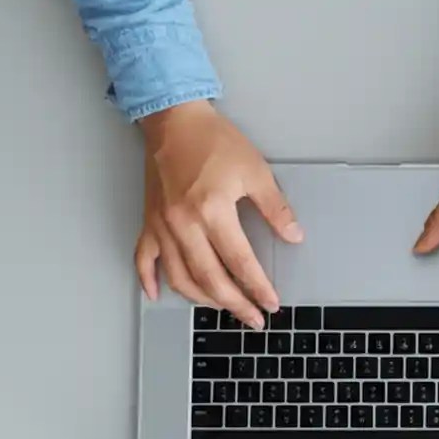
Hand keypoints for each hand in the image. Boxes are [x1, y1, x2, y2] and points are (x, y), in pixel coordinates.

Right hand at [134, 101, 300, 328]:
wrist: (174, 120)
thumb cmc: (213, 141)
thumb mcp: (255, 171)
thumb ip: (275, 208)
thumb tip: (294, 236)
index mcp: (212, 211)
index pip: (239, 261)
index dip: (257, 287)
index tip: (270, 303)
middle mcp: (184, 224)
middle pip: (210, 278)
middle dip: (234, 304)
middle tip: (252, 318)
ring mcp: (162, 225)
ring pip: (179, 277)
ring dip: (202, 299)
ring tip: (222, 308)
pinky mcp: (149, 222)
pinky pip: (144, 259)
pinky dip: (149, 280)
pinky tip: (157, 295)